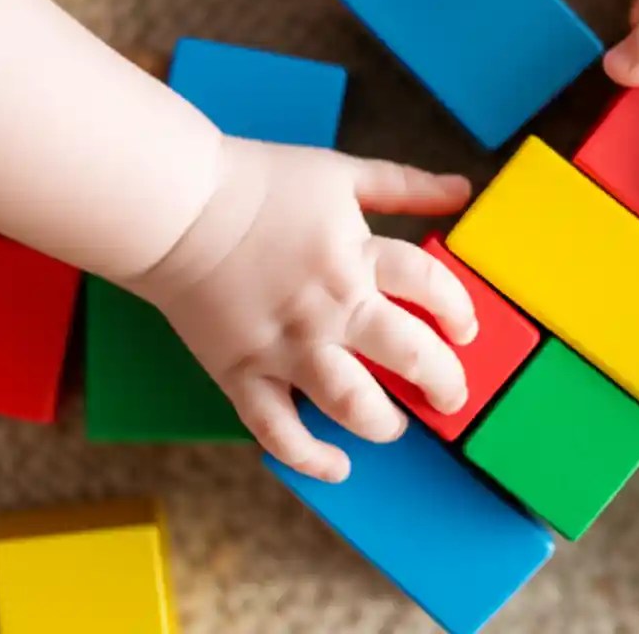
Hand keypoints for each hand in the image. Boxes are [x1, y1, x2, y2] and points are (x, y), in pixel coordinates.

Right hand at [129, 137, 477, 482]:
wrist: (175, 208)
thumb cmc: (259, 186)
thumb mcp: (342, 173)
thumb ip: (406, 186)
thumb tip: (461, 189)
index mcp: (357, 256)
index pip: (432, 289)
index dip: (460, 311)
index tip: (464, 329)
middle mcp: (330, 307)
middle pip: (409, 354)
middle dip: (444, 381)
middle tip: (450, 394)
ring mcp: (286, 346)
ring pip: (353, 402)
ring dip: (385, 423)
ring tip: (394, 424)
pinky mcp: (243, 374)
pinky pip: (279, 431)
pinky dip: (310, 458)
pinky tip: (338, 466)